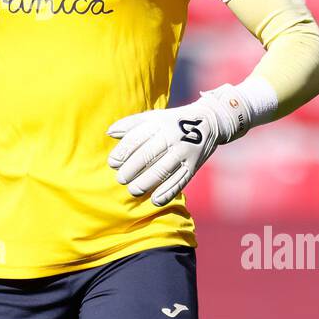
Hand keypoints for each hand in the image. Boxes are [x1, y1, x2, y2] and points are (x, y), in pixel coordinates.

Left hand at [106, 85, 251, 205]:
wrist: (208, 121)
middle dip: (131, 170)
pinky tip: (155, 200)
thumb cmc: (172, 121)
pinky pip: (180, 181)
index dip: (122, 152)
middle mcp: (171, 137)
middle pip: (147, 156)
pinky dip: (167, 192)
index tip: (113, 163)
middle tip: (121, 179)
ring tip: (133, 190)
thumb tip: (109, 132)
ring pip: (162, 170)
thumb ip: (131, 124)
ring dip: (146, 183)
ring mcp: (184, 152)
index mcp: (158, 124)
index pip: (136, 139)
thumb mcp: (153, 117)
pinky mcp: (194, 165)